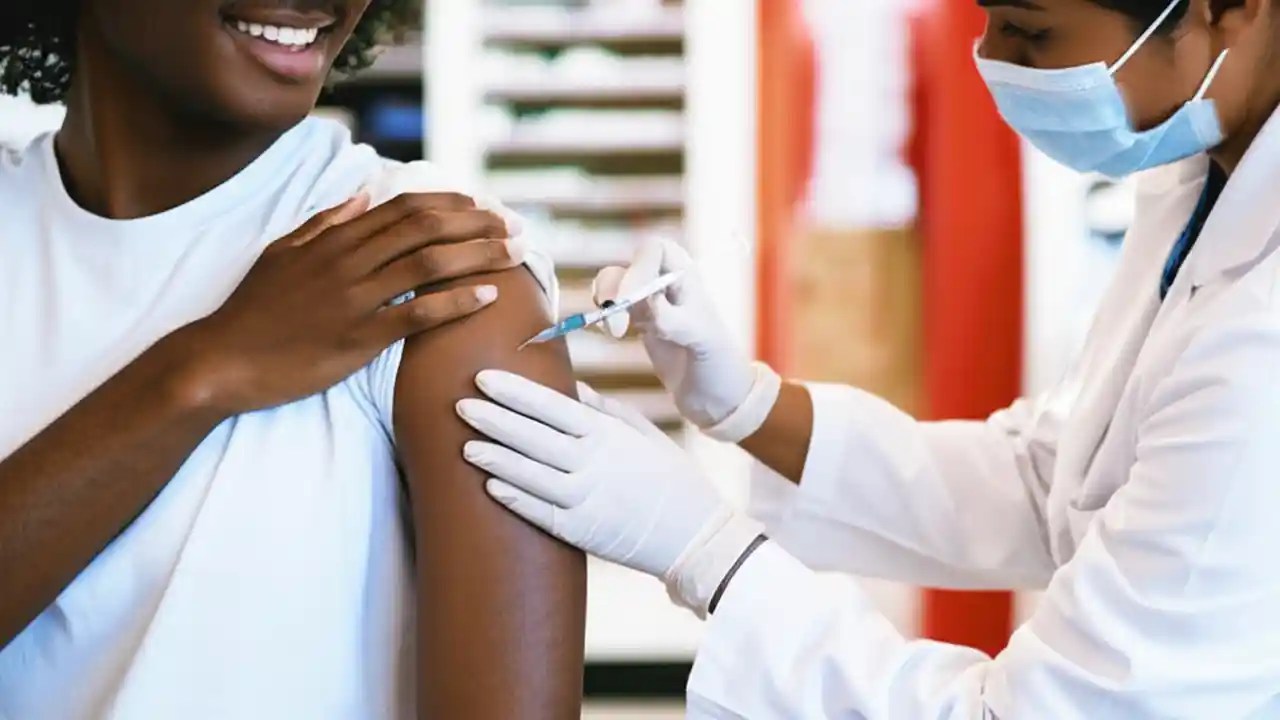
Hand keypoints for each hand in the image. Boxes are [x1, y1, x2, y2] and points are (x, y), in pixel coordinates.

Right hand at [184, 192, 523, 413]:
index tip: (486, 207)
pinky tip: (488, 297)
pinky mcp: (358, 338)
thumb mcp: (283, 252)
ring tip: (514, 254)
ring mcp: (355, 298)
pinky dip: (456, 303)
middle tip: (515, 227)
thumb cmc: (253, 310)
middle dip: (478, 225)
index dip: (453, 204)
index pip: (407, 208)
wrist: (221, 359)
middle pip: (427, 229)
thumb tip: (363, 195)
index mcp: (336, 238)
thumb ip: (326, 222)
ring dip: (479, 256)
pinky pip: (418, 315)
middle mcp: (349, 260)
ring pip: (430, 265)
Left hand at [457, 370, 763, 615]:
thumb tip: (566, 387)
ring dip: (495, 459)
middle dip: (494, 420)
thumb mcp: (640, 432)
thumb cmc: (668, 476)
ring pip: (530, 474)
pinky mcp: (581, 532)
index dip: (515, 392)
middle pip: (533, 437)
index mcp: (607, 434)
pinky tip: (489, 487)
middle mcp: (594, 463)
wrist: (694, 533)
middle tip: (460, 404)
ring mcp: (586, 499)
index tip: (484, 377)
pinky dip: (514, 498)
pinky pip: (540, 512)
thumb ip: (601, 409)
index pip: (552, 406)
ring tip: (465, 445)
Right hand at [594, 237, 763, 438]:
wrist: (717, 398)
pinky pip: (612, 306)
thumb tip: (646, 303)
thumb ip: (675, 320)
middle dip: (615, 288)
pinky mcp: (638, 322)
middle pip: (628, 265)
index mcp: (689, 275)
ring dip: (606, 300)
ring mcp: (650, 301)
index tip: (628, 301)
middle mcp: (667, 281)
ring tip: (614, 332)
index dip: (637, 269)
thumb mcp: (703, 341)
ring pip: (615, 284)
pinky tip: (610, 332)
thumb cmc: (720, 366)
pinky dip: (603, 313)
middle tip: (616, 326)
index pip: (654, 251)